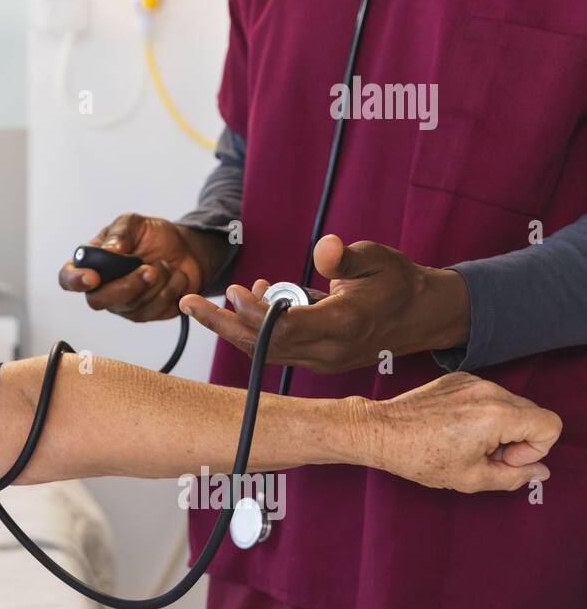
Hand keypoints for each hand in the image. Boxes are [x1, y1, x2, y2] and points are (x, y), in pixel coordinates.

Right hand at [58, 213, 228, 321]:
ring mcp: (123, 304)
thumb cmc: (153, 236)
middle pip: (98, 300)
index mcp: (92, 262)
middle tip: (149, 268)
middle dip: (127, 285)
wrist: (185, 249)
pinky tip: (175, 277)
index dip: (74, 280)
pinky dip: (171, 290)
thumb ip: (121, 232)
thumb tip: (111, 249)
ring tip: (166, 264)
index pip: (68, 278)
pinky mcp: (146, 313)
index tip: (92, 277)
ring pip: (131, 306)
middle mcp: (103, 287)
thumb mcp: (136, 223)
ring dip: (156, 283)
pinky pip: (154, 311)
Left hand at [178, 234, 470, 373]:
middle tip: (188, 302)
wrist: (422, 315)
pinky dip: (256, 327)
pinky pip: (277, 348)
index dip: (254, 314)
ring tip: (219, 297)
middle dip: (223, 325)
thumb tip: (325, 247)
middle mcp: (330, 350)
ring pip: (266, 351)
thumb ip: (347, 258)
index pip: (286, 328)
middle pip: (264, 346)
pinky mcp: (317, 359)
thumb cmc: (397, 281)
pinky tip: (255, 296)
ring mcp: (323, 360)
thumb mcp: (378, 258)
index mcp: (345, 325)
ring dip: (234, 327)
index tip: (234, 290)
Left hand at [349, 372, 559, 492]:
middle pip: (533, 414)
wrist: (380, 431)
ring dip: (501, 427)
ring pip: (511, 405)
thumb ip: (514, 477)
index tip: (504, 459)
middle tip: (487, 455)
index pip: (550, 425)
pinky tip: (456, 429)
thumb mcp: (472, 478)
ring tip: (468, 443)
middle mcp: (489, 391)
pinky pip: (487, 396)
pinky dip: (482, 413)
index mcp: (497, 415)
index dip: (535, 449)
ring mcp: (472, 381)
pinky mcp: (457, 378)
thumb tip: (539, 471)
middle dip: (519, 440)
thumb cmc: (419, 456)